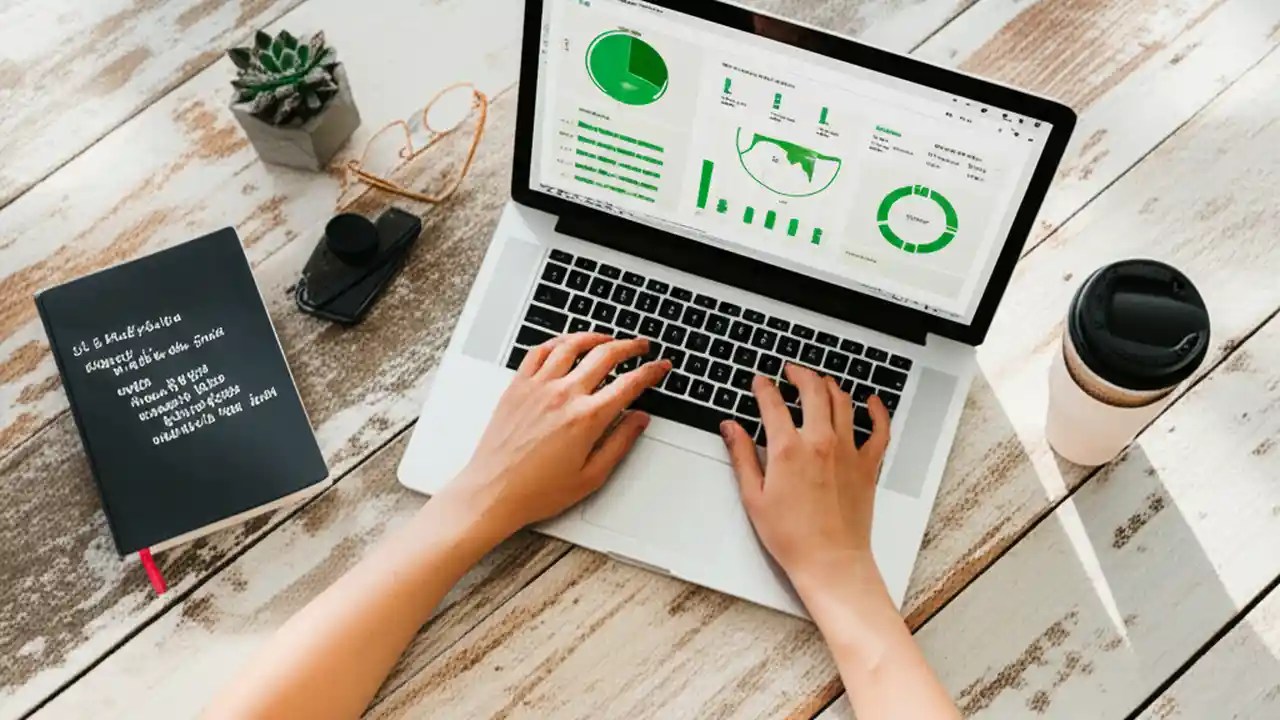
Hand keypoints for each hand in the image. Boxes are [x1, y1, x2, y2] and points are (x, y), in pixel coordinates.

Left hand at [448, 333, 670, 537]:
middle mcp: (563, 395)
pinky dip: (558, 341)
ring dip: (596, 337)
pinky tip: (566, 343)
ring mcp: (538, 387)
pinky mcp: (517, 387)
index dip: (651, 371)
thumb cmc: (537, 491)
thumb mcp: (591, 476)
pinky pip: (539, 351)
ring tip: (609, 339)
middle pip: (605, 355)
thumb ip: (620, 443)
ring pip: (572, 345)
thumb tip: (639, 419)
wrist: (492, 492)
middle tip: (642, 346)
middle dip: (630, 347)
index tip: (660, 366)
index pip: (629, 384)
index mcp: (586, 419)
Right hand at [719, 364, 890, 594]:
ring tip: (820, 381)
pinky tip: (872, 401)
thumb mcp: (754, 496)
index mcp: (787, 450)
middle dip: (799, 374)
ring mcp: (848, 451)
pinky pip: (879, 429)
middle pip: (812, 390)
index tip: (761, 382)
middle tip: (791, 371)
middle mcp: (819, 443)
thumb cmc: (791, 537)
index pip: (773, 403)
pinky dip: (877, 411)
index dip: (764, 387)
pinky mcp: (868, 465)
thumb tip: (730, 428)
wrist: (830, 561)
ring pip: (842, 401)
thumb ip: (742, 456)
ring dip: (830, 384)